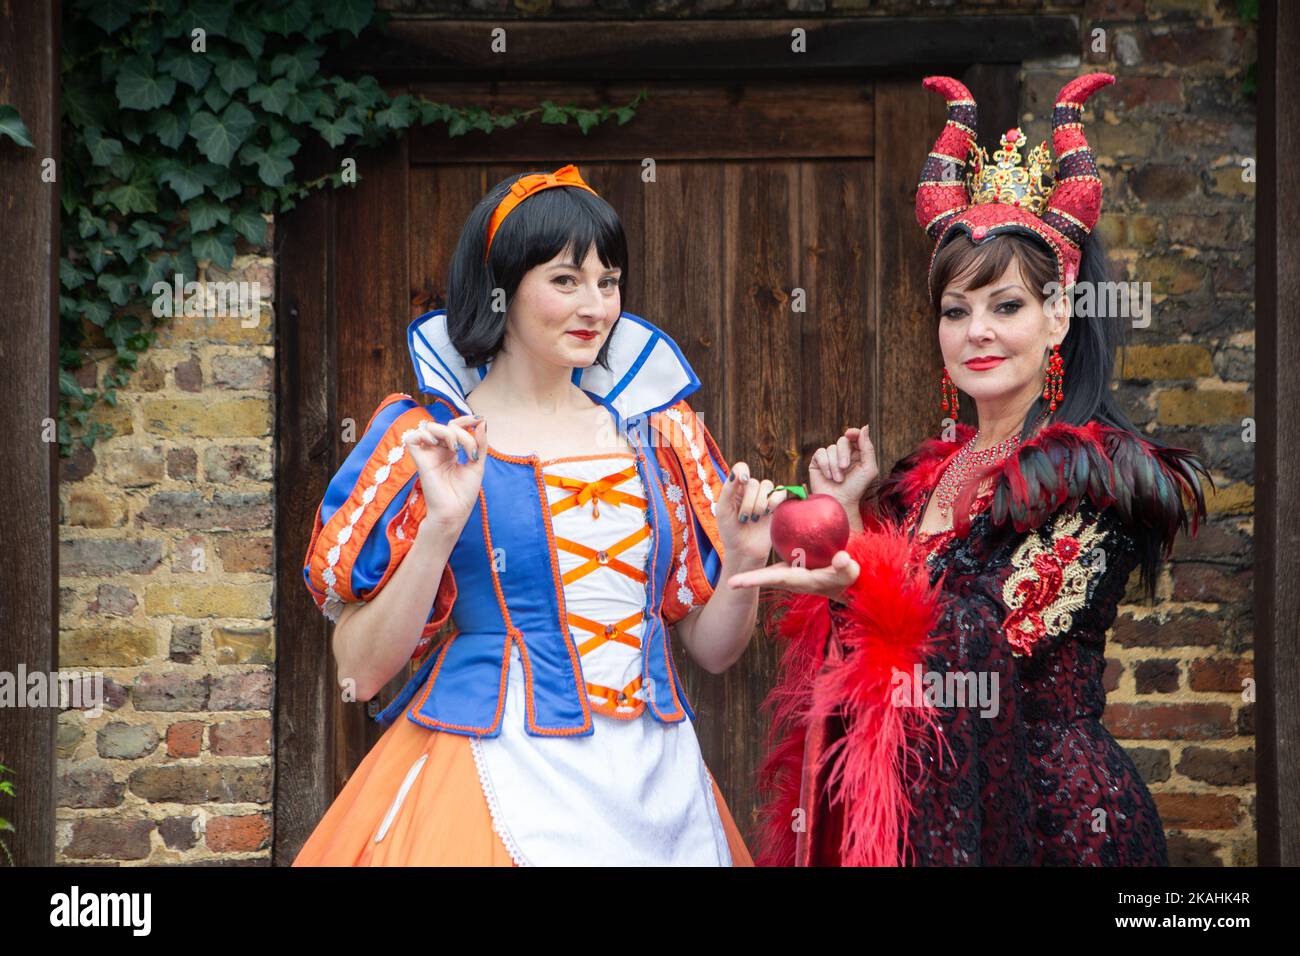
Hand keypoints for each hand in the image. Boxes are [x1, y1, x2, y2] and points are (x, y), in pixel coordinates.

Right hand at [404, 413, 486, 534]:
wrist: (455, 510)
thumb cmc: (464, 492)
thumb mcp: (477, 464)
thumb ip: (480, 442)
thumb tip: (482, 421)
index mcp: (451, 452)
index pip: (454, 426)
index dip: (465, 420)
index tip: (478, 420)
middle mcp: (438, 451)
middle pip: (446, 426)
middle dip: (461, 432)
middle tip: (469, 450)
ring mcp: (428, 454)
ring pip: (430, 427)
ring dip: (447, 432)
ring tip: (455, 449)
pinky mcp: (418, 459)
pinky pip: (412, 438)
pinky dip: (424, 435)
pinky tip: (438, 444)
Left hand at [714, 461, 789, 565]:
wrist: (744, 551)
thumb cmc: (730, 531)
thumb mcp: (723, 510)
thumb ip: (729, 490)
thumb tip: (738, 473)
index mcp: (736, 489)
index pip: (741, 468)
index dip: (743, 471)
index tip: (741, 481)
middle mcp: (750, 491)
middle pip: (754, 482)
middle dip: (748, 502)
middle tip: (744, 518)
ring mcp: (764, 498)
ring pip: (767, 486)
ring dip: (760, 503)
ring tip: (754, 519)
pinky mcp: (777, 506)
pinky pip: (781, 493)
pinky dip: (774, 501)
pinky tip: (767, 513)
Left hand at [725, 549, 860, 601]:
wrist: (847, 582)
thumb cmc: (848, 578)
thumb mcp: (850, 572)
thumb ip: (846, 566)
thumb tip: (841, 558)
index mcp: (799, 580)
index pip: (774, 578)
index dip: (754, 579)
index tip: (734, 584)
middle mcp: (791, 578)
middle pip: (765, 576)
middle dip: (748, 579)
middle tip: (730, 582)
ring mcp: (790, 573)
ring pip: (768, 570)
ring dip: (753, 570)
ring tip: (736, 565)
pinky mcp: (793, 566)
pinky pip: (778, 560)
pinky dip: (769, 549)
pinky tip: (763, 532)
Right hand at [809, 425, 877, 515]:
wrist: (839, 502)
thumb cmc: (856, 488)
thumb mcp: (868, 469)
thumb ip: (868, 448)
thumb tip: (865, 427)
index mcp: (857, 453)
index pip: (854, 436)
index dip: (852, 433)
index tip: (850, 434)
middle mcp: (842, 454)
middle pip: (842, 441)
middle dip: (844, 454)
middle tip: (845, 468)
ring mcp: (829, 457)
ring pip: (831, 448)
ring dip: (835, 465)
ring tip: (838, 479)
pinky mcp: (817, 462)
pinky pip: (820, 454)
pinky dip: (825, 465)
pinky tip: (828, 476)